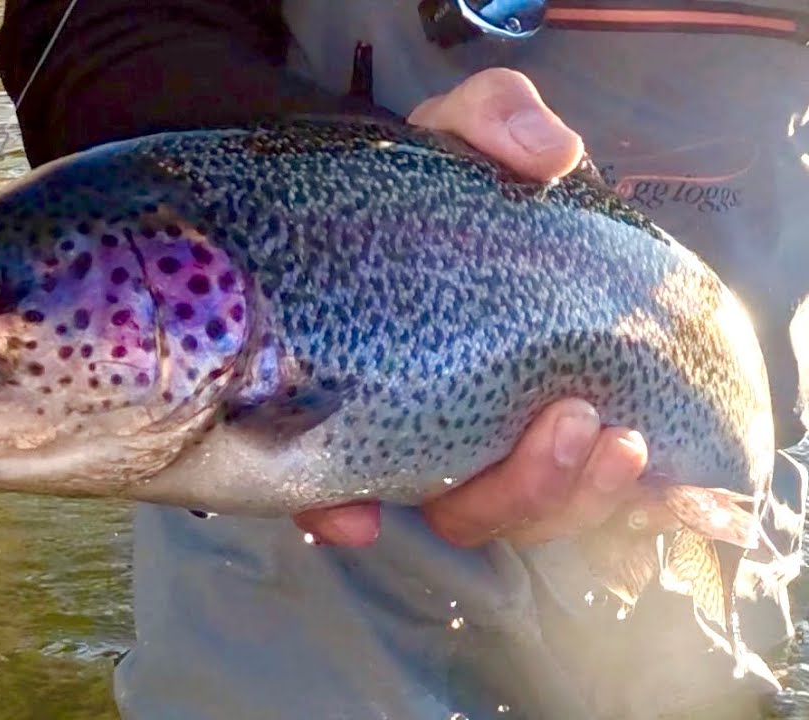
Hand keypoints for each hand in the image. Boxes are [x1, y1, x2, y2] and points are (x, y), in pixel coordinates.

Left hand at [294, 69, 648, 547]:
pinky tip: (349, 514)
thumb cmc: (412, 182)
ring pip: (458, 516)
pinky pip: (332, 506)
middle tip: (581, 422)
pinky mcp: (320, 446)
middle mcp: (471, 423)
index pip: (583, 459)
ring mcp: (398, 438)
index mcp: (526, 376)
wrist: (319, 197)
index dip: (604, 481)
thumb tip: (552, 154)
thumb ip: (503, 122)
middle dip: (560, 488)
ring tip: (491, 447)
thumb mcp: (458, 136)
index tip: (627, 440)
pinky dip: (344, 517)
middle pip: (528, 504)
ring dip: (497, 501)